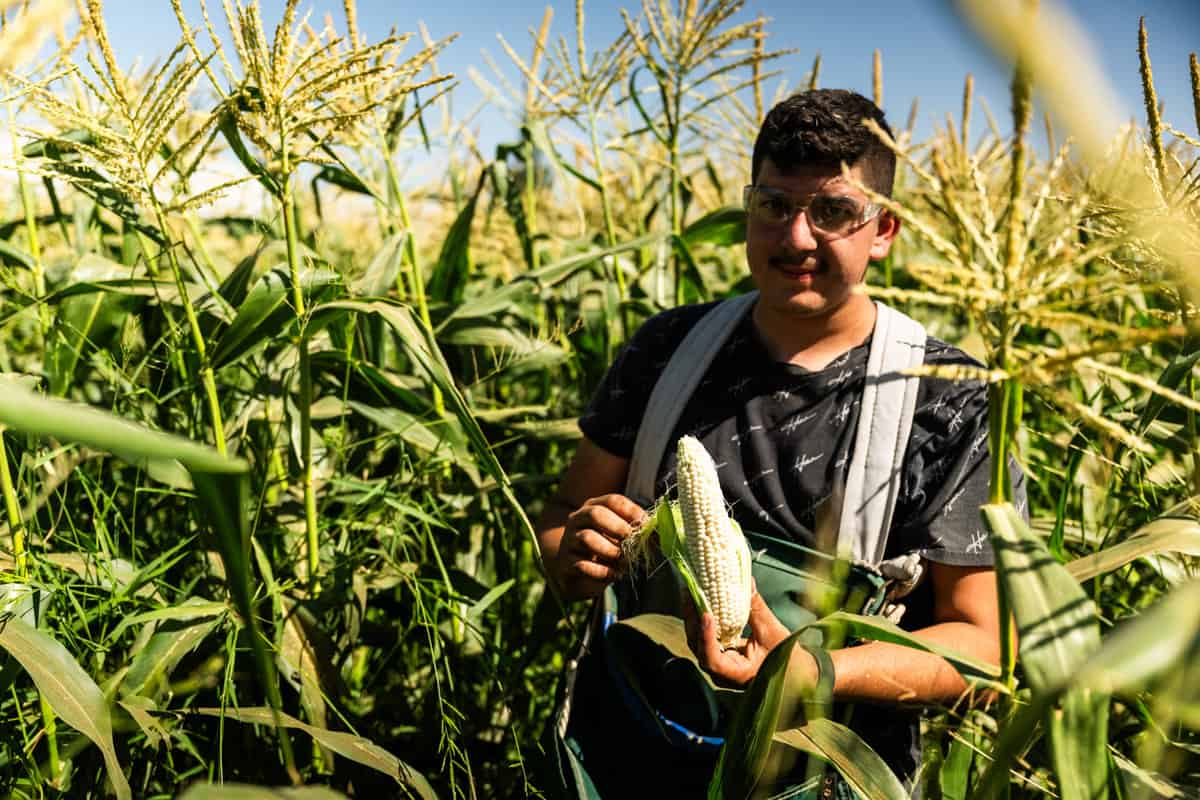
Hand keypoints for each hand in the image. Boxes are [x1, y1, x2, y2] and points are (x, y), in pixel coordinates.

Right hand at [553, 494, 643, 598]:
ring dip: (610, 551)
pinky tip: (612, 575)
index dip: (632, 511)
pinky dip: (600, 571)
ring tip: (623, 562)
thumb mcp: (619, 537)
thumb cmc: (604, 550)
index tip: (646, 525)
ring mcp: (569, 539)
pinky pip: (581, 564)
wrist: (575, 573)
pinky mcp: (564, 561)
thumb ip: (635, 531)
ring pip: (587, 538)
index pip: (613, 501)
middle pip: (595, 514)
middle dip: (618, 528)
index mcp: (595, 506)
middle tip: (632, 542)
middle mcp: (579, 519)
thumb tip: (657, 533)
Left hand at [691, 587, 816, 688]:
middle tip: (692, 593)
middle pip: (699, 647)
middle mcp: (722, 673)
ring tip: (692, 592)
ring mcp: (719, 664)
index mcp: (736, 674)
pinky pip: (705, 636)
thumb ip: (756, 608)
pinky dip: (702, 620)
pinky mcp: (719, 654)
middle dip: (693, 619)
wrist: (792, 671)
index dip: (706, 637)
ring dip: (694, 617)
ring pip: (698, 641)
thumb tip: (747, 582)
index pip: (712, 660)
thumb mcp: (772, 632)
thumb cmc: (786, 658)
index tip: (706, 615)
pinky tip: (700, 602)